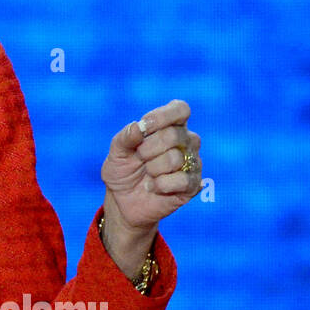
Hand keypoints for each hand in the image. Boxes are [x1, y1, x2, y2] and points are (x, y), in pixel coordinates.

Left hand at [101, 99, 201, 232]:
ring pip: (175, 159)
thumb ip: (125, 137)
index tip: (144, 126)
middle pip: (174, 135)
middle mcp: (186, 141)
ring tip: (147, 174)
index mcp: (170, 126)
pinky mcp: (193, 185)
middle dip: (148, 148)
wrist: (123, 201)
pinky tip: (154, 187)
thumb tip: (138, 126)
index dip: (163, 116)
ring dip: (152, 168)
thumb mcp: (116, 152)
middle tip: (139, 157)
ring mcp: (192, 162)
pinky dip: (160, 185)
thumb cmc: (122, 170)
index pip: (180, 109)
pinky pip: (181, 180)